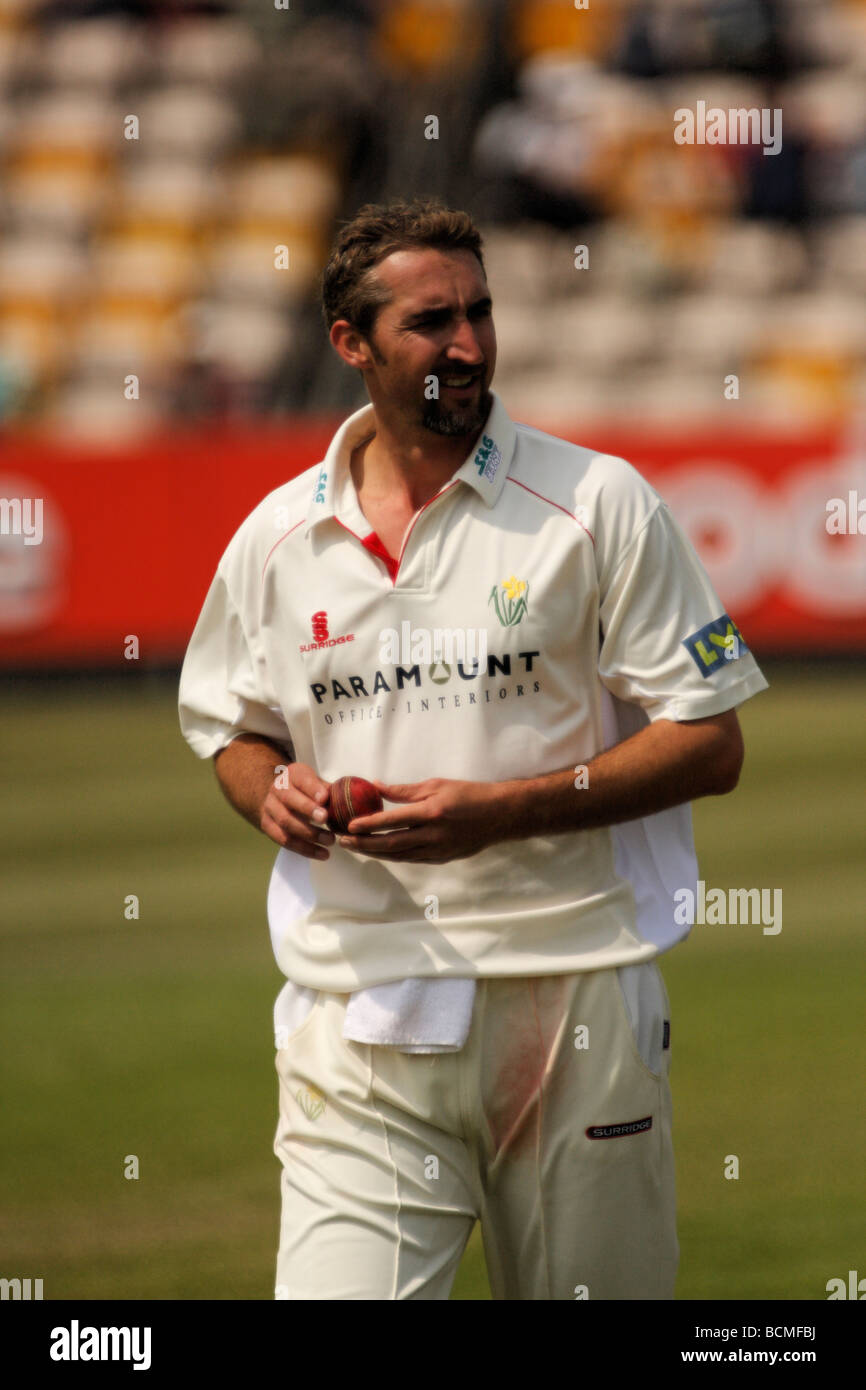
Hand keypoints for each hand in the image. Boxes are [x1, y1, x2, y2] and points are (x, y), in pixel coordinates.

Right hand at [260, 761, 335, 859]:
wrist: (279, 796)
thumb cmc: (306, 790)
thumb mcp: (317, 783)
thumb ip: (330, 791)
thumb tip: (349, 801)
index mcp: (293, 774)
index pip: (301, 779)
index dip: (312, 789)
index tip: (325, 798)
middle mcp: (277, 789)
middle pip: (289, 800)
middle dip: (308, 810)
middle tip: (326, 819)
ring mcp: (269, 808)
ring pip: (286, 822)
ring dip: (309, 834)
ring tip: (330, 840)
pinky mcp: (268, 825)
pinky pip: (284, 840)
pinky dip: (304, 849)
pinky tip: (322, 853)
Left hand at [337, 778, 508, 863]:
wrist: (499, 816)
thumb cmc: (469, 795)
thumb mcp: (437, 785)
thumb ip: (405, 790)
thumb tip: (376, 786)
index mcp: (431, 812)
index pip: (393, 821)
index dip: (369, 824)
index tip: (350, 826)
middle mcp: (433, 835)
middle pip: (391, 844)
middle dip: (364, 844)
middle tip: (344, 841)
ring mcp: (438, 850)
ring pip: (399, 855)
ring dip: (375, 853)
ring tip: (356, 847)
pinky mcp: (442, 858)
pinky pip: (412, 859)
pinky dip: (393, 856)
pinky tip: (380, 852)